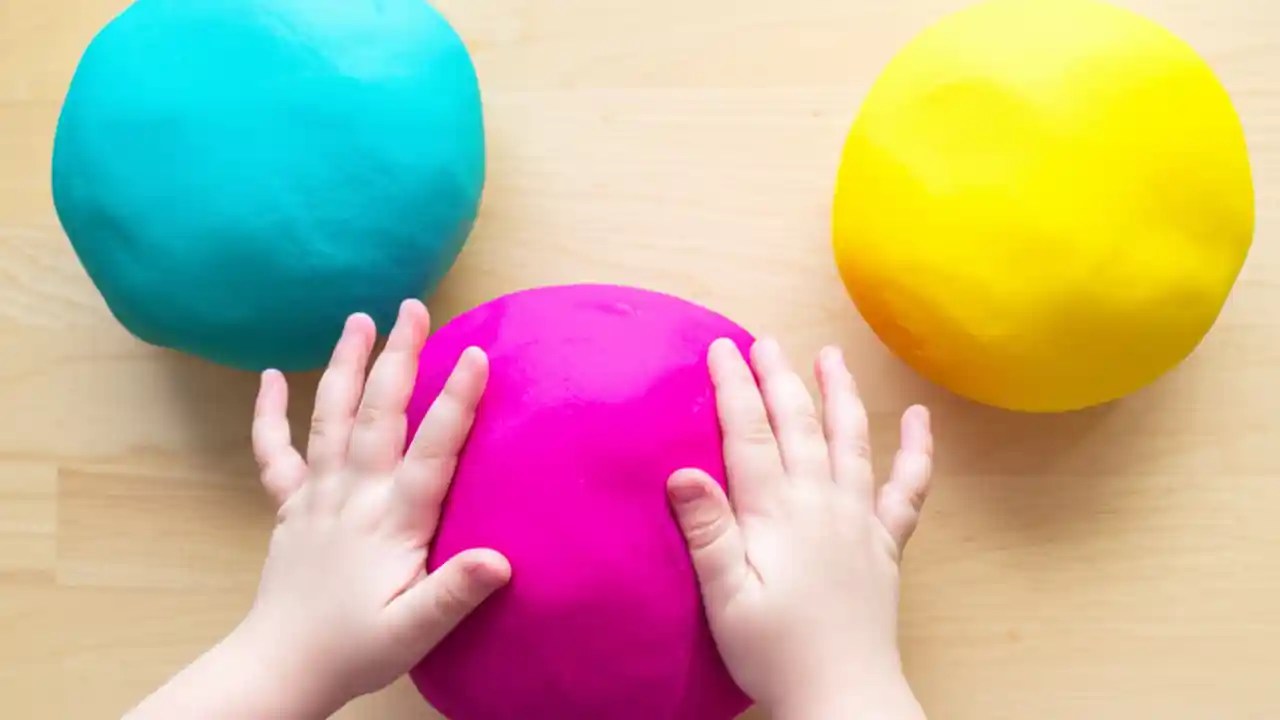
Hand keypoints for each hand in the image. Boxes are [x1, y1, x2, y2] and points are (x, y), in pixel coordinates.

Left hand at [125, 300, 509, 719]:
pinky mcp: (291, 507)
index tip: (477, 354)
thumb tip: (500, 559)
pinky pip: (274, 453)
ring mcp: (317, 496)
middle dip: (398, 357)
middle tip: (413, 308)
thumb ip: (456, 591)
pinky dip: (268, 413)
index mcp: (393, 520)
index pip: (432, 450)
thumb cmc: (357, 648)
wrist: (283, 668)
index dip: (456, 401)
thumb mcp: (417, 630)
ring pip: (329, 418)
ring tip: (358, 319)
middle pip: (377, 414)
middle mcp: (354, 495)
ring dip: (344, 365)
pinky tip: (267, 377)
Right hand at [667, 339, 933, 719]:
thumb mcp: (724, 598)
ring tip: (832, 356)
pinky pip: (908, 488)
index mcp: (776, 513)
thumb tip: (683, 472)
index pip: (749, 434)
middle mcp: (821, 503)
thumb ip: (708, 533)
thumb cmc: (774, 652)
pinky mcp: (884, 543)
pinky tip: (919, 419)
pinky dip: (917, 451)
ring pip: (851, 440)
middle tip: (765, 340)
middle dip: (780, 378)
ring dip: (840, 394)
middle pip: (799, 425)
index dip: (734, 387)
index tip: (720, 348)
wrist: (843, 697)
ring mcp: (859, 520)